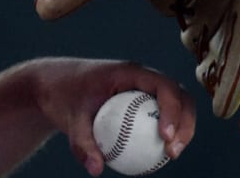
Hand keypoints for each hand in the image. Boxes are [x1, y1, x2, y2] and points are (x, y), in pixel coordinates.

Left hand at [24, 58, 195, 175]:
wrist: (53, 85)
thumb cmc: (62, 96)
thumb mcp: (69, 119)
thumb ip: (81, 143)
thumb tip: (96, 170)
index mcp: (129, 72)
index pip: (163, 85)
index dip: (171, 110)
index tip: (165, 137)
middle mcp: (142, 77)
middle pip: (178, 94)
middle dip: (185, 122)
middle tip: (172, 152)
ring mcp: (143, 88)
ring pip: (175, 104)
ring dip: (182, 128)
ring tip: (170, 156)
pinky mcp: (141, 100)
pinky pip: (160, 115)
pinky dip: (167, 132)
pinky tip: (159, 157)